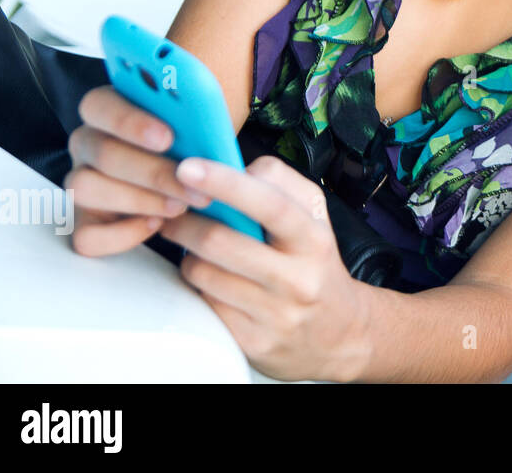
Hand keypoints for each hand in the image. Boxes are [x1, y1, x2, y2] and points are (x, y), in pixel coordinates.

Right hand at [66, 85, 210, 255]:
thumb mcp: (196, 122)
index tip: (167, 138)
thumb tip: (200, 115)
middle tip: (192, 185)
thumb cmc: (192, 142)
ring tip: (180, 205)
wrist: (195, 177)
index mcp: (107, 109)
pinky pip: (85, 235)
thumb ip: (190, 112)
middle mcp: (87, 144)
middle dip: (153, 173)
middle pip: (103, 154)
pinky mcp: (85, 221)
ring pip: (87, 190)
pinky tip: (155, 224)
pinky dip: (121, 234)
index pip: (99, 106)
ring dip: (140, 200)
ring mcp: (82, 182)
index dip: (130, 122)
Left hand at [157, 154, 373, 381]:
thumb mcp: (314, 218)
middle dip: (184, 222)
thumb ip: (279, 184)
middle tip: (170, 211)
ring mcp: (275, 315)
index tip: (189, 167)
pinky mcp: (253, 343)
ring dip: (188, 256)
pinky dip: (199, 286)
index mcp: (314, 239)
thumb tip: (233, 168)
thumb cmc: (316, 265)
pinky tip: (211, 280)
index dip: (225, 183)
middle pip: (220, 241)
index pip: (269, 204)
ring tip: (196, 249)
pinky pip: (205, 304)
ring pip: (203, 274)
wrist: (341, 333)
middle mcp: (298, 279)